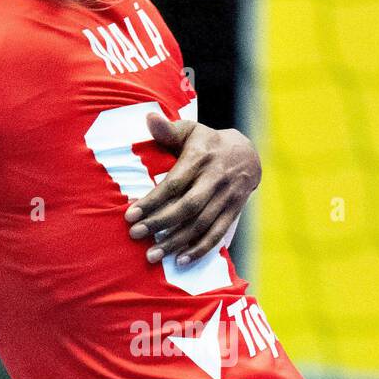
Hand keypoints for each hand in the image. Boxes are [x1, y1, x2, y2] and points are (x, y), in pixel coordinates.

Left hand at [125, 113, 260, 264]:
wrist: (248, 153)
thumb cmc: (207, 142)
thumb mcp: (190, 131)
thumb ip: (168, 129)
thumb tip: (148, 118)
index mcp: (200, 158)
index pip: (174, 183)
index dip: (152, 201)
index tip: (130, 215)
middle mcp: (215, 178)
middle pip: (187, 207)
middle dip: (159, 223)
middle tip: (135, 235)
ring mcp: (227, 196)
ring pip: (201, 224)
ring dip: (176, 242)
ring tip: (152, 255)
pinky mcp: (234, 210)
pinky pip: (218, 233)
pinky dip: (200, 249)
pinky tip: (180, 260)